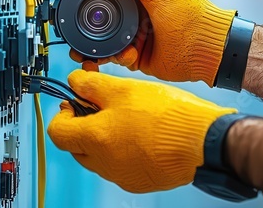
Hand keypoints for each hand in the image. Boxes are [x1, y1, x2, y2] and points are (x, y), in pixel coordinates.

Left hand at [47, 70, 235, 192]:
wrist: (205, 142)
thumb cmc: (169, 116)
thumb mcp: (125, 89)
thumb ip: (93, 85)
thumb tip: (75, 81)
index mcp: (95, 139)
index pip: (57, 132)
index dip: (63, 113)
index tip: (76, 102)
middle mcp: (104, 163)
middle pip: (76, 146)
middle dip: (83, 125)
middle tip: (102, 106)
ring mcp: (121, 175)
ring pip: (98, 156)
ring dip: (104, 137)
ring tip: (128, 118)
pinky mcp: (139, 181)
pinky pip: (120, 166)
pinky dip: (124, 151)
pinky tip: (143, 134)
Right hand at [54, 0, 237, 85]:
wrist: (209, 52)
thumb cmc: (193, 16)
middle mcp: (134, 4)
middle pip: (95, 6)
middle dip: (79, 19)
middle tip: (67, 28)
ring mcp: (133, 28)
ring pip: (100, 34)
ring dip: (91, 45)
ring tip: (85, 53)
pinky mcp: (135, 52)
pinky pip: (112, 55)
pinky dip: (111, 59)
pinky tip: (122, 59)